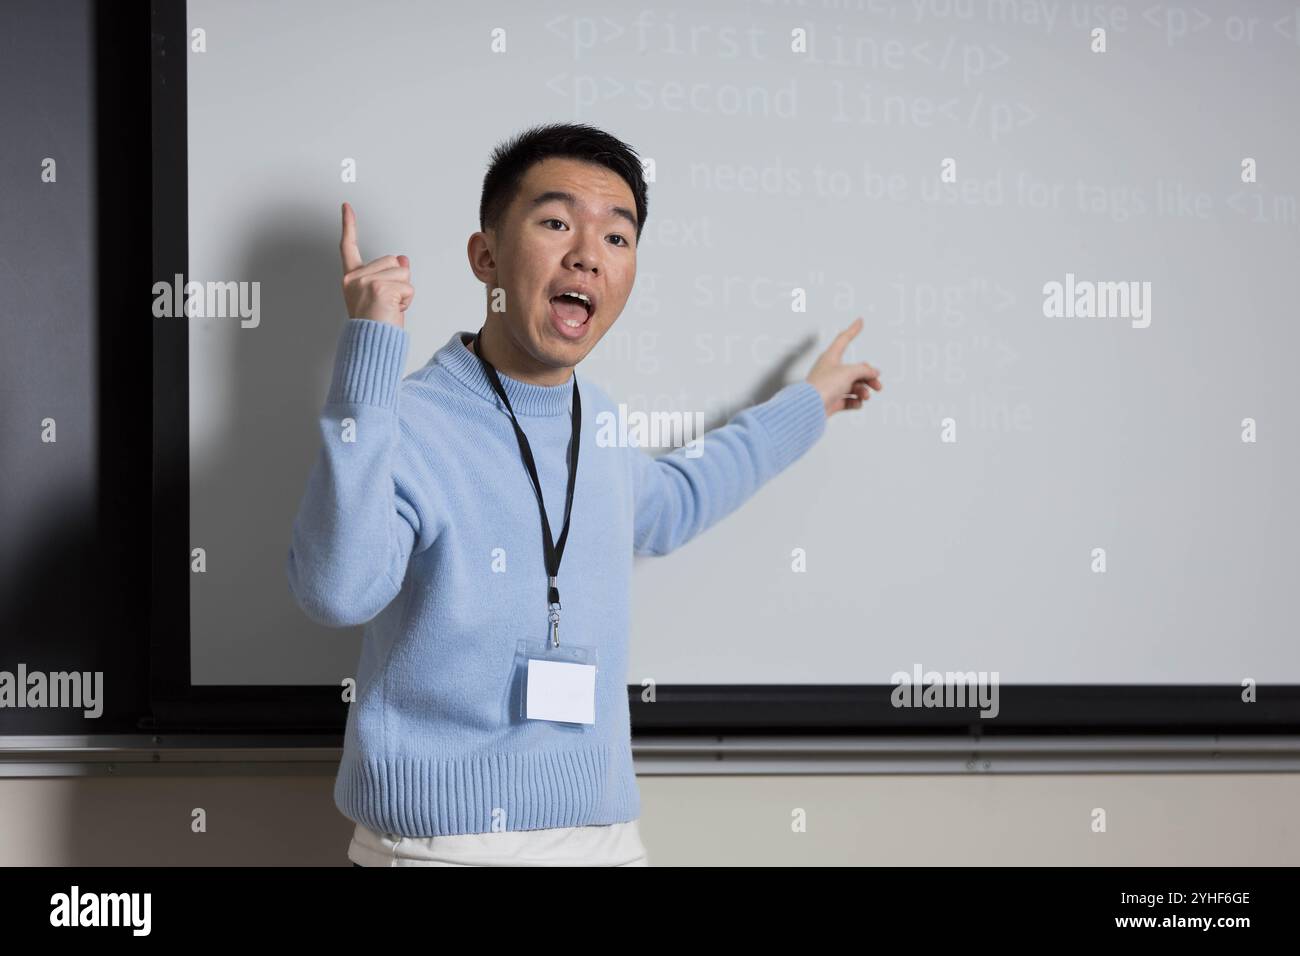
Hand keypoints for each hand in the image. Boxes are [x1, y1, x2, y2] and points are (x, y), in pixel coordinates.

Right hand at [339, 201, 412, 328]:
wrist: (372, 346)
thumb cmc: (375, 326)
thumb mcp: (382, 296)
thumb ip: (389, 275)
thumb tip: (403, 258)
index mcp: (351, 278)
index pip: (348, 247)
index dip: (349, 225)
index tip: (347, 207)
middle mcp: (354, 277)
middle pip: (392, 261)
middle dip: (398, 280)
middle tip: (387, 302)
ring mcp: (366, 282)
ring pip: (403, 272)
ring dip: (404, 291)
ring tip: (390, 307)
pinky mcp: (380, 288)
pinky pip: (408, 286)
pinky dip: (408, 300)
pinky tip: (394, 310)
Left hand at [805, 317, 882, 417]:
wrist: (809, 408)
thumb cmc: (824, 386)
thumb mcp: (849, 372)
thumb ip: (864, 370)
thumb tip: (874, 372)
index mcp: (830, 357)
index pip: (843, 339)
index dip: (853, 330)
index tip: (860, 321)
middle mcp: (831, 370)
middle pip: (855, 369)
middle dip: (869, 377)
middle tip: (878, 386)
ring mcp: (831, 386)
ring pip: (854, 385)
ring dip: (863, 391)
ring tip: (866, 396)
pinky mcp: (832, 401)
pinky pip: (848, 399)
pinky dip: (855, 401)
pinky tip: (857, 403)